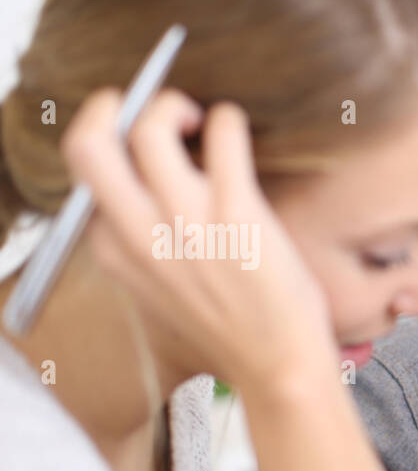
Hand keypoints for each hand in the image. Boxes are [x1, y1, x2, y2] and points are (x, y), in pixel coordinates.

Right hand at [61, 87, 334, 393]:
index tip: (145, 154)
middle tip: (149, 107)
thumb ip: (144, 252)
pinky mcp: (237, 213)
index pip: (87, 185)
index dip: (115, 157)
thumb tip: (149, 200)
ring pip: (148, 127)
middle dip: (109, 106)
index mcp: (117, 255)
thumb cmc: (232, 331)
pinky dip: (229, 120)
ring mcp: (187, 221)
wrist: (278, 366)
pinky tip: (237, 133)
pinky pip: (224, 134)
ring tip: (199, 119)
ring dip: (172, 103)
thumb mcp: (162, 296)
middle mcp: (141, 234)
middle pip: (88, 144)